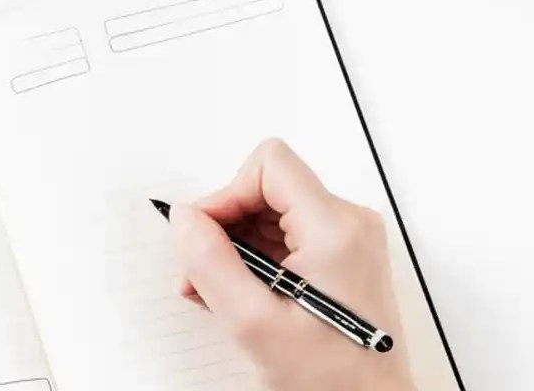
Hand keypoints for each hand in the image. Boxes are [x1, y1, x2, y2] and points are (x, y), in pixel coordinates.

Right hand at [169, 139, 414, 390]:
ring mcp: (347, 239)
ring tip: (219, 292)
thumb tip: (184, 218)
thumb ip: (210, 262)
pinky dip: (255, 259)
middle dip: (225, 226)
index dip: (226, 194)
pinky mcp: (341, 255)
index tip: (204, 234)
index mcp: (335, 229)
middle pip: (265, 187)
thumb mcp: (253, 322)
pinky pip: (283, 235)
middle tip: (203, 273)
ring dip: (235, 246)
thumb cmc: (332, 378)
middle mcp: (348, 223)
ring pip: (269, 212)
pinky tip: (241, 294)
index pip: (268, 165)